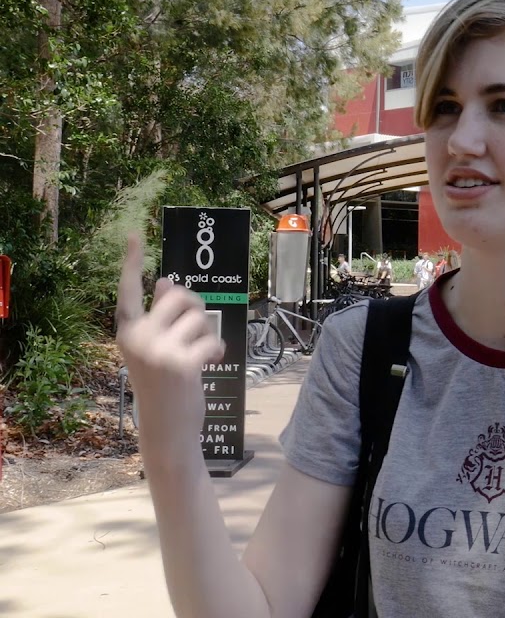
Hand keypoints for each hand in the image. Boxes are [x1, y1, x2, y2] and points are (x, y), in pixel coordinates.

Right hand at [116, 233, 224, 451]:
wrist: (166, 429)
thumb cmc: (163, 384)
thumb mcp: (154, 349)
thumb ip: (159, 318)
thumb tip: (165, 282)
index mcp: (127, 332)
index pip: (127, 290)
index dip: (131, 262)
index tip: (133, 234)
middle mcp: (137, 338)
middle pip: (179, 295)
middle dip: (196, 308)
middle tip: (198, 329)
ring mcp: (158, 351)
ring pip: (200, 316)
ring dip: (208, 332)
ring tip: (201, 352)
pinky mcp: (182, 363)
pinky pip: (212, 339)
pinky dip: (217, 350)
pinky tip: (211, 364)